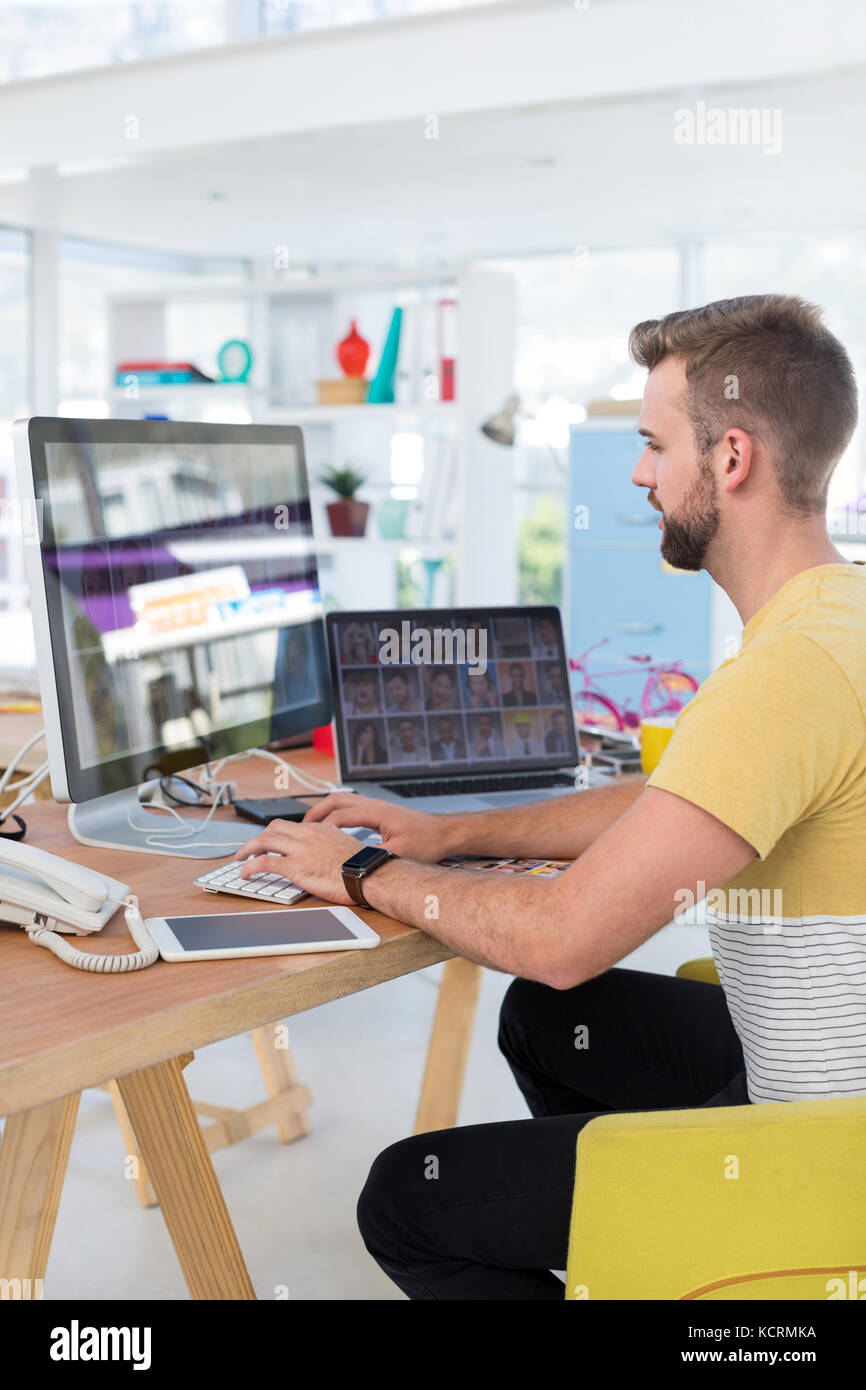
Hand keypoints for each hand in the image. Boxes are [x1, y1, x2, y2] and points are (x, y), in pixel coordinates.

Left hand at [237, 819, 359, 904]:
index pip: (290, 825)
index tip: (270, 842)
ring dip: (247, 849)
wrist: (369, 875)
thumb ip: (331, 843)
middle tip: (250, 849)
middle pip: (272, 828)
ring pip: (263, 841)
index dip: (275, 834)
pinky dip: (250, 866)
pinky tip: (245, 873)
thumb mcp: (346, 846)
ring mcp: (300, 850)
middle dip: (257, 838)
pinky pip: (264, 862)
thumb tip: (326, 849)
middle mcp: (307, 835)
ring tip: (239, 858)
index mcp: (320, 829)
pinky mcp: (295, 867)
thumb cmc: (363, 866)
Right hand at [302, 791, 453, 860]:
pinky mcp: (380, 811)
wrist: (445, 833)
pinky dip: (337, 813)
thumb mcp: (400, 854)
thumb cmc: (428, 842)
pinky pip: (351, 806)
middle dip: (316, 811)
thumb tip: (354, 864)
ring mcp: (377, 806)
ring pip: (343, 799)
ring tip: (311, 825)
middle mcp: (375, 805)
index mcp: (378, 813)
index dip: (324, 826)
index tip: (310, 837)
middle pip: (337, 799)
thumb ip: (376, 856)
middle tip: (302, 826)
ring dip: (325, 810)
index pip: (342, 815)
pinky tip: (333, 826)